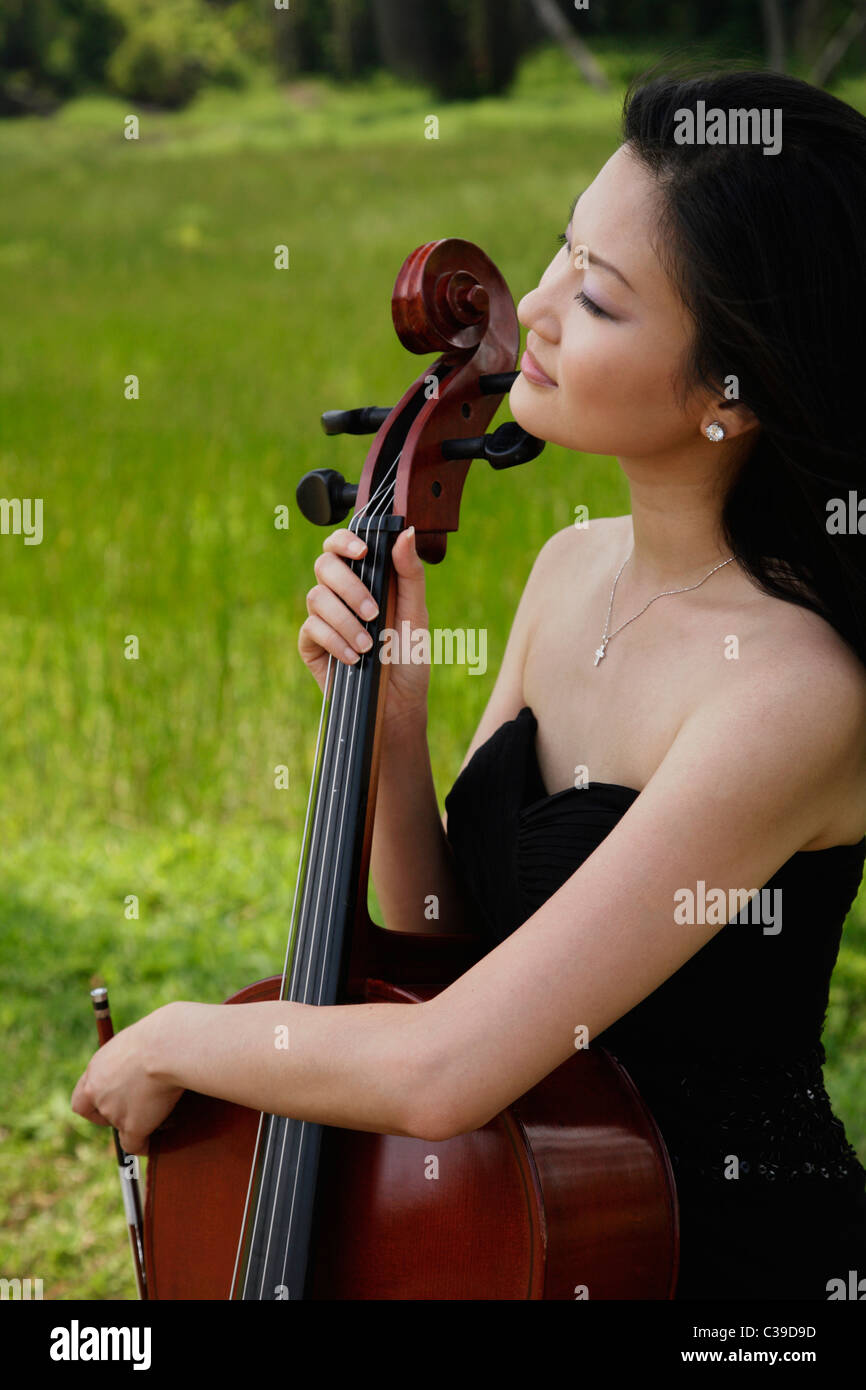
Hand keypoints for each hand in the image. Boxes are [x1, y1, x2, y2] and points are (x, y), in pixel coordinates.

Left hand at [71, 1005, 183, 1155]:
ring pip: (122, 1126)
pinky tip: (152, 1142)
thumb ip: (131, 1057)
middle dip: (115, 1114)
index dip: (94, 1104)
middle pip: (101, 1115)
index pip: (82, 1098)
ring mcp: (115, 1112)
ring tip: (159, 1110)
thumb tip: (145, 1059)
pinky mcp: (133, 1125)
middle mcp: (99, 1094)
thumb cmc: (160, 1035)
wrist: (168, 1047)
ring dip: (136, 1121)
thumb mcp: (137, 1040)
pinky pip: (134, 1144)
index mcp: (96, 1070)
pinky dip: (144, 1144)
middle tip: (135, 1108)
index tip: (108, 1102)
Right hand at [298, 525, 429, 724]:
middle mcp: (339, 594)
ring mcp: (322, 618)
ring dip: (346, 620)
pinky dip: (335, 641)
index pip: (342, 546)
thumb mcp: (416, 614)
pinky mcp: (311, 644)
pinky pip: (312, 628)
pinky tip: (354, 657)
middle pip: (325, 565)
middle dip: (350, 587)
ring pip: (316, 597)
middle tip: (374, 612)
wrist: (398, 704)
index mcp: (364, 579)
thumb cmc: (409, 658)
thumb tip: (406, 532)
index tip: (363, 552)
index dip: (345, 540)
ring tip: (369, 645)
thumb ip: (410, 573)